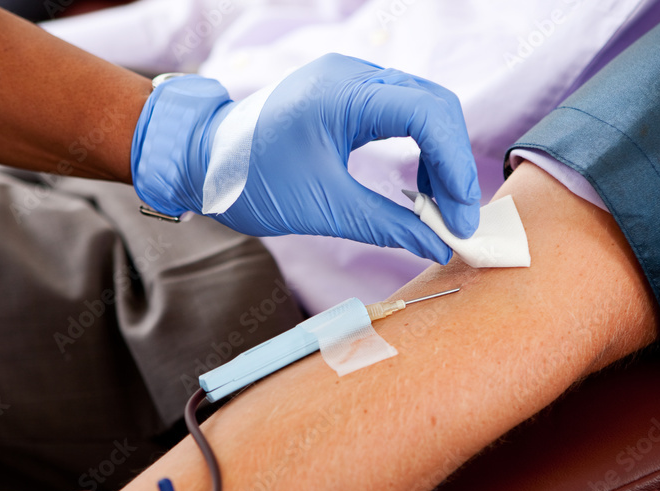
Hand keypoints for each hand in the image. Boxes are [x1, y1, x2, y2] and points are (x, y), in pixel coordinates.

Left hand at [131, 53, 480, 263]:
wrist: (198, 159)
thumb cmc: (246, 180)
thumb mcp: (322, 209)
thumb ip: (387, 225)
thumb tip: (437, 245)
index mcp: (342, 93)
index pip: (428, 115)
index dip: (455, 168)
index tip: (461, 218)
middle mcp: (352, 75)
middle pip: (435, 108)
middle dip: (454, 164)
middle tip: (458, 218)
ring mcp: (350, 81)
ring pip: (423, 109)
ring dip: (439, 158)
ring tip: (438, 209)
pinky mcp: (346, 96)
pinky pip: (401, 113)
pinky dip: (419, 150)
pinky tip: (416, 188)